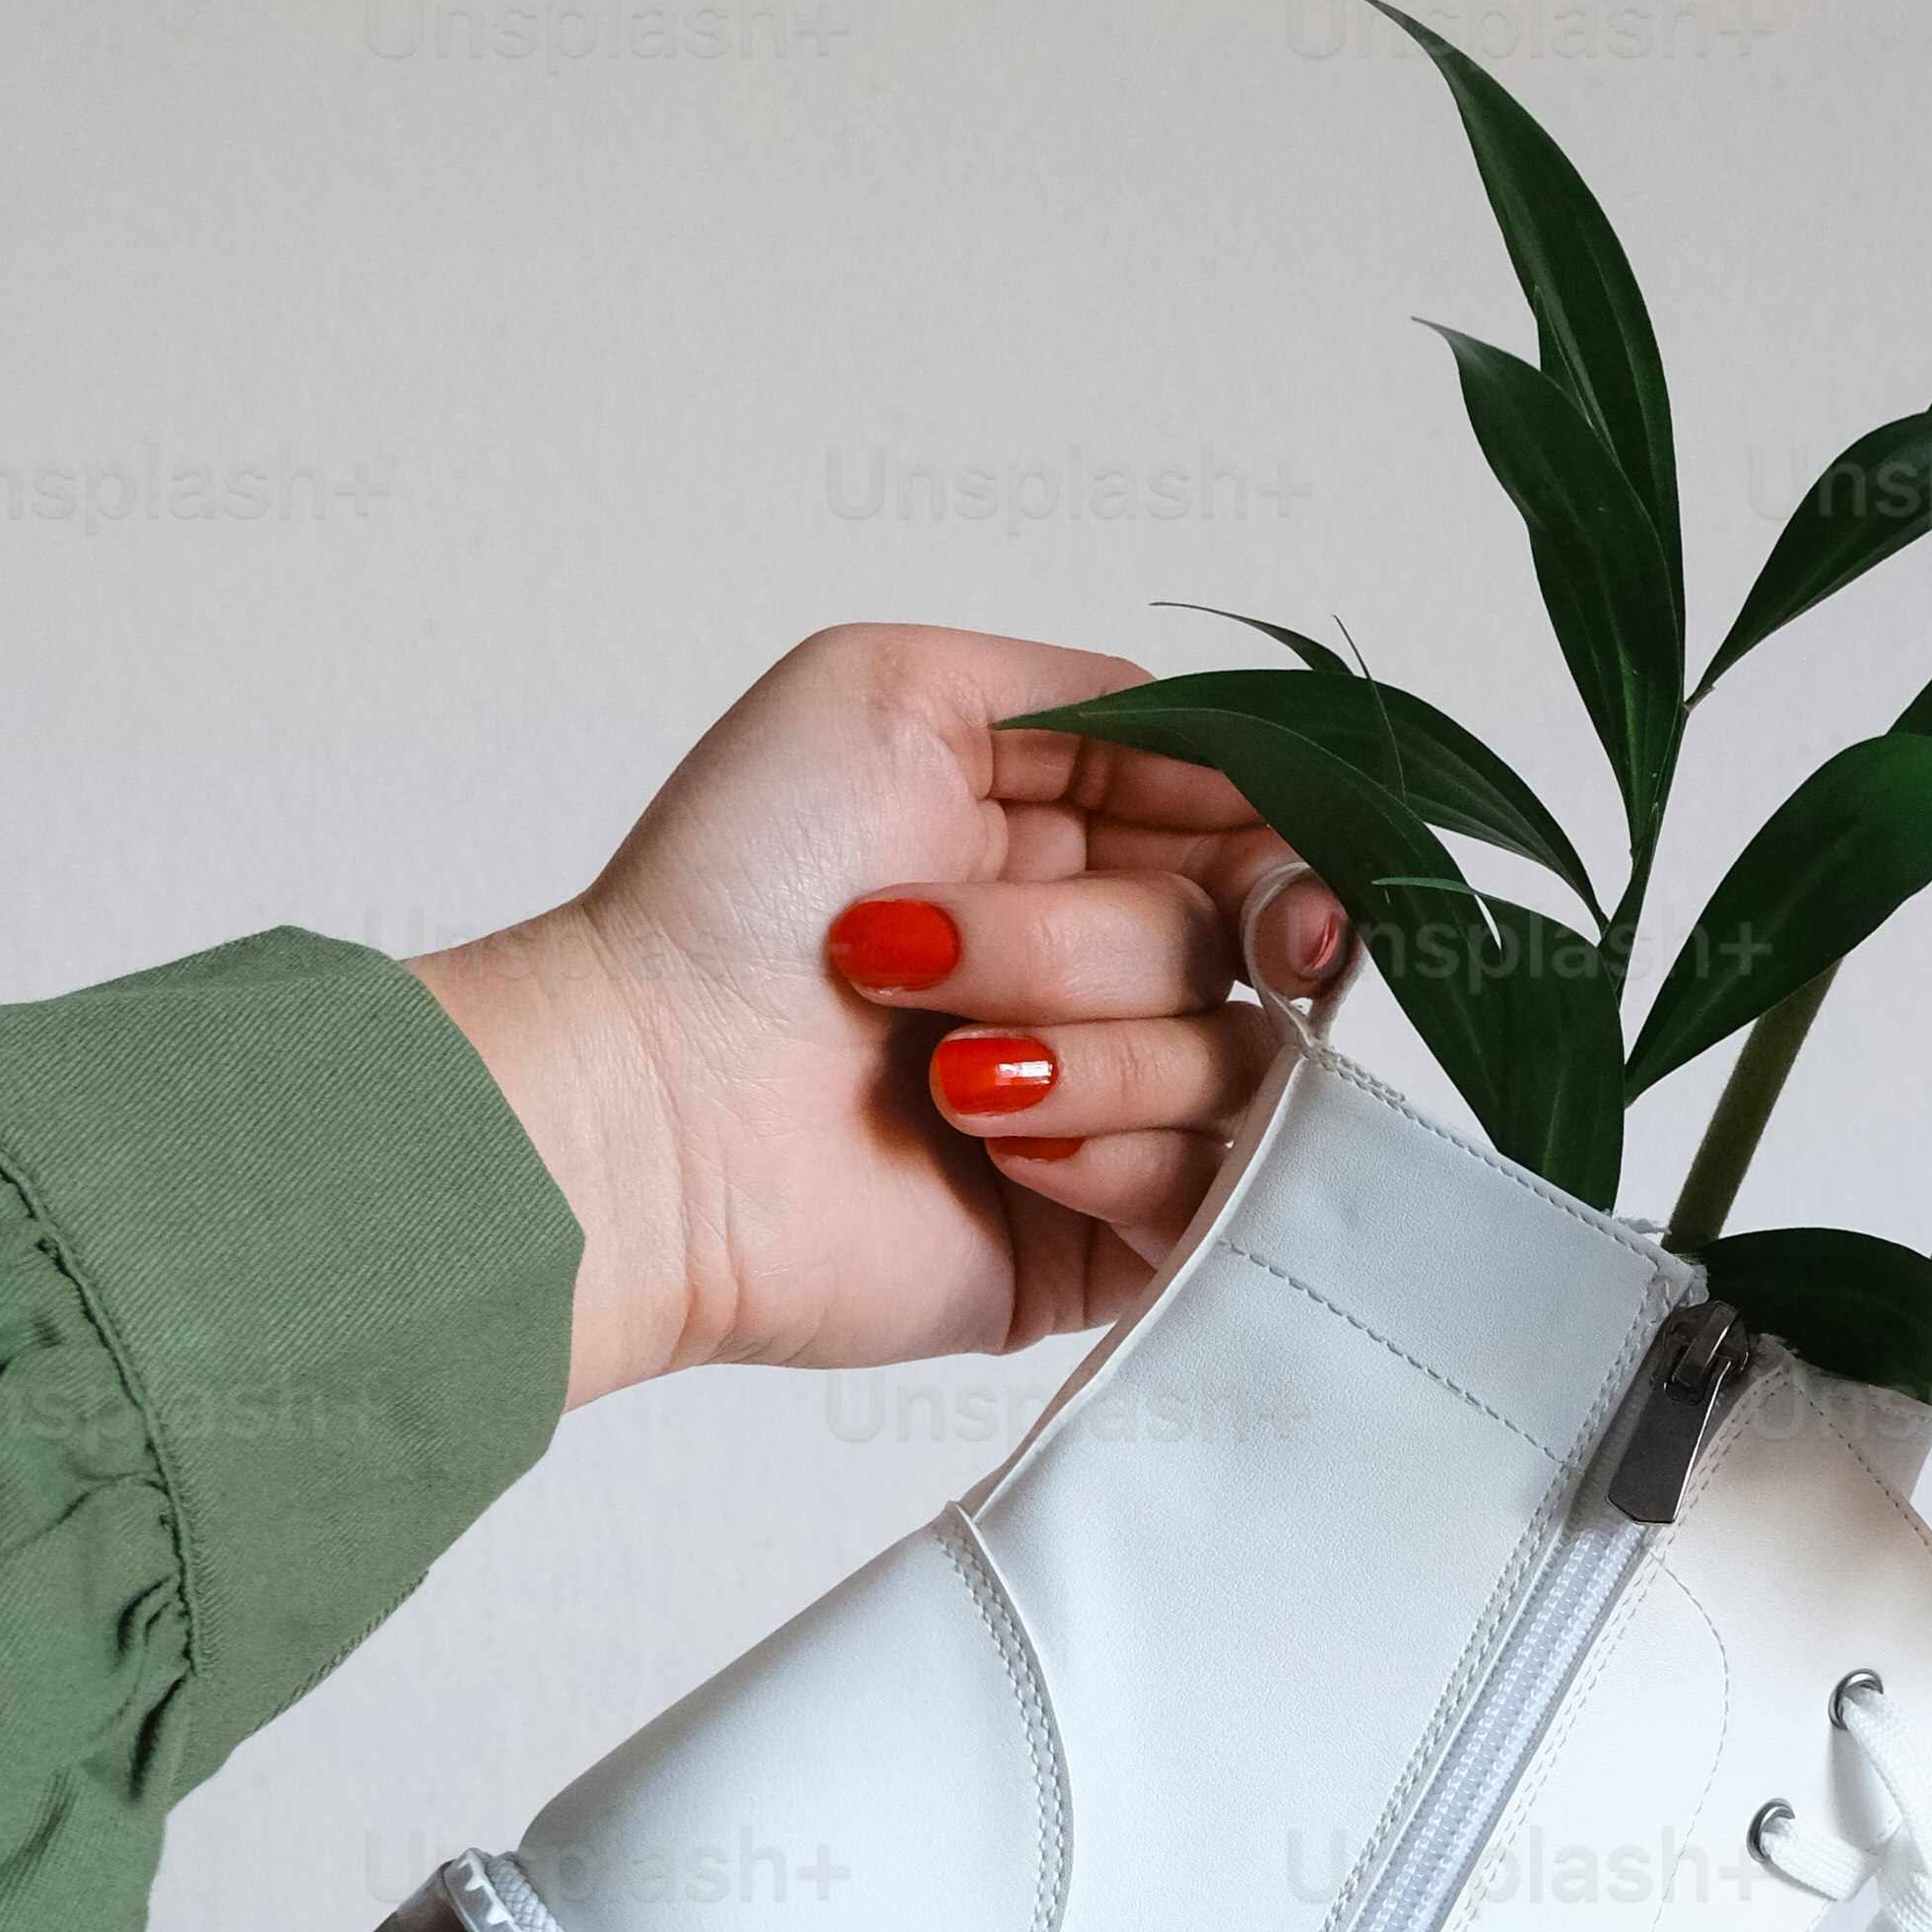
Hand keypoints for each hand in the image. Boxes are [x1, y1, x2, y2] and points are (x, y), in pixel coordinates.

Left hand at [413, 625, 1345, 1405]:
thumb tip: (1238, 751)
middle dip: (1099, 945)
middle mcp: (1096, 971)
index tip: (1264, 867)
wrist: (649, 1109)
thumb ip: (1081, 691)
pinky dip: (1118, 1159)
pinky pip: (1215, 1197)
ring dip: (1093, 1053)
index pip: (1254, 828)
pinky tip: (1003, 1152)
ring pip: (1241, 1065)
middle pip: (1249, 939)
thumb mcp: (883, 691)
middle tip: (946, 958)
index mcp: (1060, 844)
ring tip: (945, 1074)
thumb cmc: (726, 896)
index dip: (1282, 843)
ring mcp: (1107, 1108)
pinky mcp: (1099, 1241)